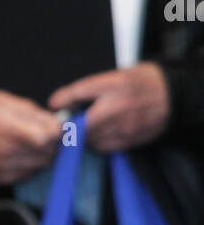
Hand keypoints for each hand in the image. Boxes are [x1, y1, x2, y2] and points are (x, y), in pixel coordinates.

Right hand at [0, 91, 62, 184]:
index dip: (56, 130)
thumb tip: (54, 122)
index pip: (47, 135)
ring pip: (42, 163)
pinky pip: (30, 172)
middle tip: (45, 134)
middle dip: (52, 142)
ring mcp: (4, 166)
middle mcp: (6, 148)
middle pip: (48, 151)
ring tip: (32, 143)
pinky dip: (32, 163)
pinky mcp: (3, 178)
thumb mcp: (0, 101)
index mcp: (5, 125)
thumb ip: (30, 110)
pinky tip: (22, 154)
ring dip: (43, 153)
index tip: (55, 126)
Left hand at [48, 64, 170, 151]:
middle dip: (73, 126)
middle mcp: (117, 106)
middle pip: (82, 123)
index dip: (62, 102)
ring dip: (85, 136)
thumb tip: (55, 103)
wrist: (170, 94)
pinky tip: (101, 135)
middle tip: (69, 125)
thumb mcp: (111, 76)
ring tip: (86, 129)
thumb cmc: (139, 83)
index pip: (77, 93)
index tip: (54, 109)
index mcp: (111, 85)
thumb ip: (82, 90)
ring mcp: (125, 126)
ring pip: (92, 139)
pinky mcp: (132, 139)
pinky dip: (99, 143)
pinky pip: (106, 147)